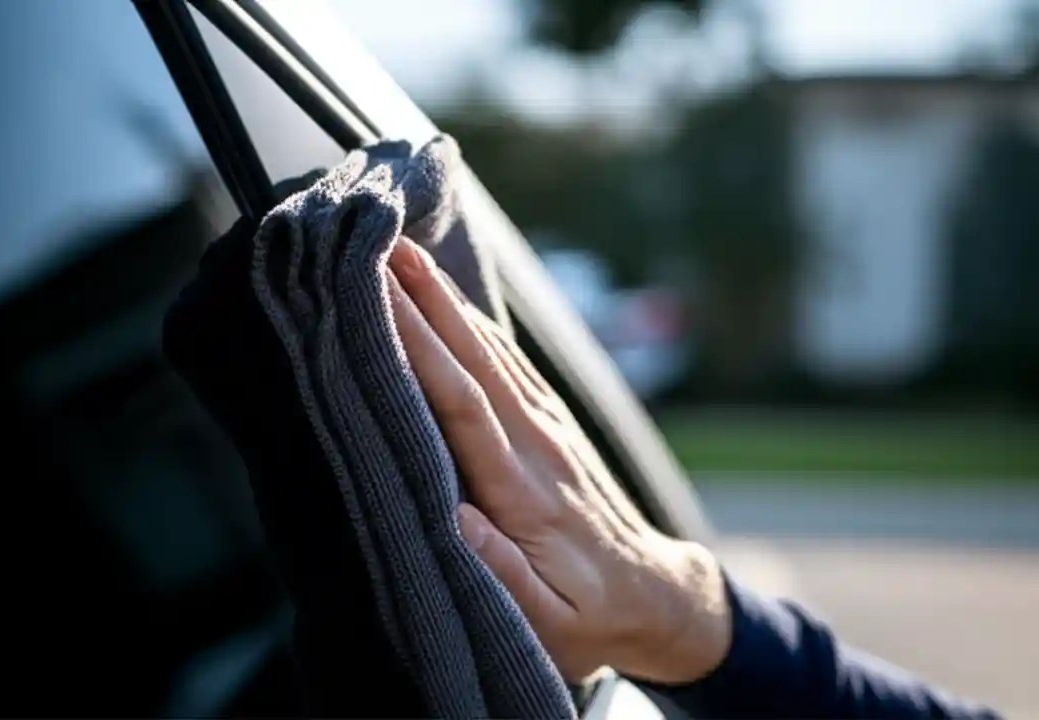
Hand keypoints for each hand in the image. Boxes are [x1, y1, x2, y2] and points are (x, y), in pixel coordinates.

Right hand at [386, 238, 730, 684]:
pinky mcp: (554, 427)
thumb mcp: (550, 622)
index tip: (381, 298)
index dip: (420, 347)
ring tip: (406, 256)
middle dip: (425, 301)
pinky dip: (474, 326)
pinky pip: (510, 365)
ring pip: (492, 353)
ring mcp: (550, 431)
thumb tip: (453, 516)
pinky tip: (451, 302)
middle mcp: (538, 446)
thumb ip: (503, 573)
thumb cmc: (592, 619)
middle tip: (382, 246)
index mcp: (525, 492)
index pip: (463, 404)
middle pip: (474, 360)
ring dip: (447, 303)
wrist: (657, 598)